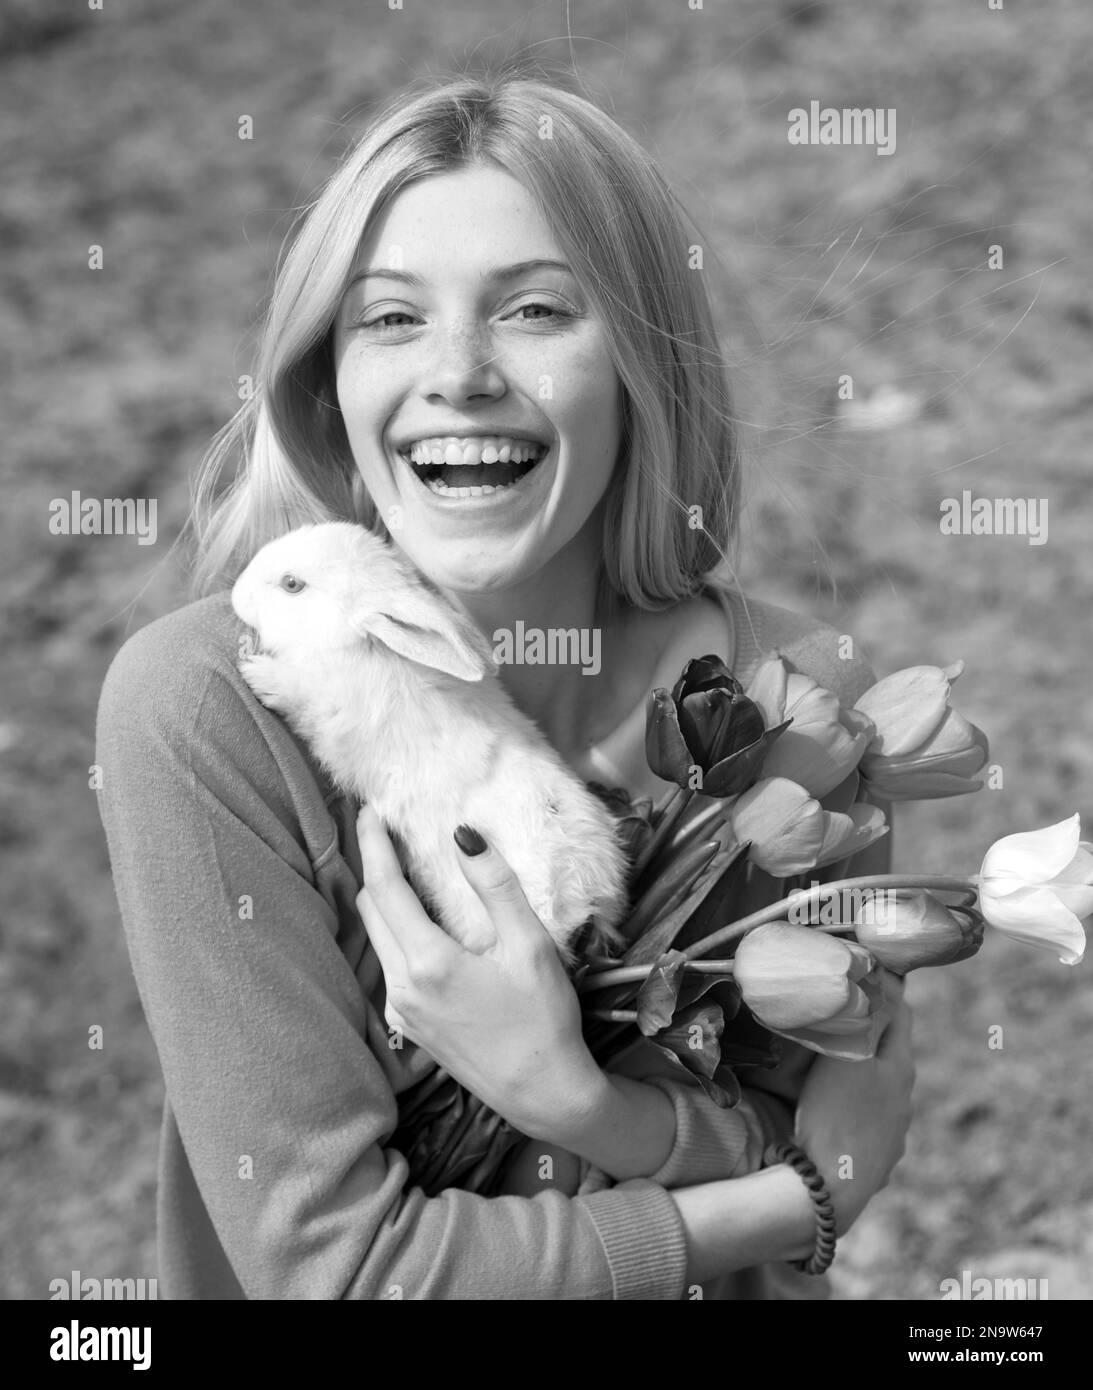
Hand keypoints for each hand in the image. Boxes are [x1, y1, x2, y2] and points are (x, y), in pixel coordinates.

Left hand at [355, 804, 604, 1141]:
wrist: (542, 1093)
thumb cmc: (543, 1018)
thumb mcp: (530, 946)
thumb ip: (495, 886)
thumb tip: (463, 834)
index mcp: (427, 962)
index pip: (384, 887)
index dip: (373, 844)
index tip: (370, 810)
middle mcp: (400, 986)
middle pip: (371, 910)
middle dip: (373, 865)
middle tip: (384, 829)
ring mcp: (400, 1010)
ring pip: (376, 938)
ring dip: (381, 898)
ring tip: (399, 865)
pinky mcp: (409, 1025)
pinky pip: (389, 963)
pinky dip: (394, 930)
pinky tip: (416, 918)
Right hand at [794, 983, 914, 1236]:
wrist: (829, 1189)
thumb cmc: (836, 1113)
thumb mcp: (850, 1054)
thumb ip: (869, 1017)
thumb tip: (885, 977)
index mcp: (900, 1067)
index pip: (900, 1012)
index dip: (885, 988)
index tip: (867, 969)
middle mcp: (904, 1099)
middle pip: (890, 1050)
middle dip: (872, 1028)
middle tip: (844, 1010)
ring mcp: (892, 1133)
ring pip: (879, 1087)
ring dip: (862, 1069)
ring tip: (833, 1059)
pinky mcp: (876, 1158)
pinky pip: (867, 1118)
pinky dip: (854, 1104)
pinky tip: (834, 1107)